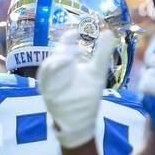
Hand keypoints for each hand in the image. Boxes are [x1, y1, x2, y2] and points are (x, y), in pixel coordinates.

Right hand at [37, 28, 115, 148]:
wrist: (80, 122)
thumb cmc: (87, 98)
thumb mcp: (97, 73)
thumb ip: (102, 54)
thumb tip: (109, 32)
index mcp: (68, 64)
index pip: (65, 46)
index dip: (69, 37)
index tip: (78, 32)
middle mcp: (57, 72)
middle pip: (55, 55)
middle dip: (64, 48)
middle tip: (78, 48)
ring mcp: (51, 84)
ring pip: (47, 67)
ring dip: (58, 60)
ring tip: (72, 57)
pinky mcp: (48, 95)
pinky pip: (45, 82)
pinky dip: (52, 74)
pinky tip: (65, 69)